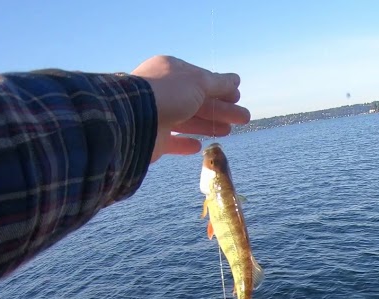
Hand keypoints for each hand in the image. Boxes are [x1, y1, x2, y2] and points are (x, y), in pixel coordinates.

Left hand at [130, 55, 251, 161]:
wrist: (134, 119)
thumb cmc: (168, 93)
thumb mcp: (198, 82)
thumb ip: (218, 83)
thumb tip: (235, 80)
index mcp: (171, 72)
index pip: (200, 80)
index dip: (220, 89)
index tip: (237, 97)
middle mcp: (163, 92)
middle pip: (198, 101)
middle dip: (222, 109)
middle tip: (244, 118)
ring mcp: (157, 115)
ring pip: (189, 120)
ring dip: (209, 125)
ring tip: (229, 132)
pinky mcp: (153, 138)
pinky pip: (173, 141)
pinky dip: (186, 143)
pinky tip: (199, 146)